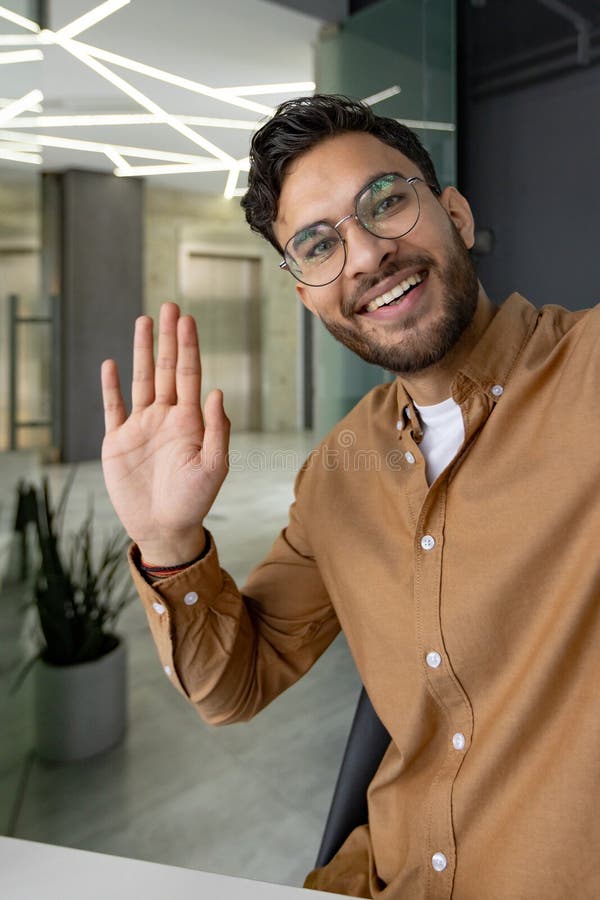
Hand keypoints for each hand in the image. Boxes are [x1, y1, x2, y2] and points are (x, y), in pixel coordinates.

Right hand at [101, 302, 229, 565]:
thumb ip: (217, 429)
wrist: (164, 528)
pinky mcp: (118, 442)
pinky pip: (113, 408)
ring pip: (140, 380)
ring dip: (140, 352)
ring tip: (143, 322)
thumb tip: (217, 391)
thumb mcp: (214, 466)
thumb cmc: (194, 500)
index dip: (188, 346)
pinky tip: (111, 364)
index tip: (187, 319)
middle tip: (169, 306)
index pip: (189, 375)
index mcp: (190, 421)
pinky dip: (111, 387)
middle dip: (168, 338)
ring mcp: (141, 427)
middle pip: (165, 369)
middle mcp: (166, 417)